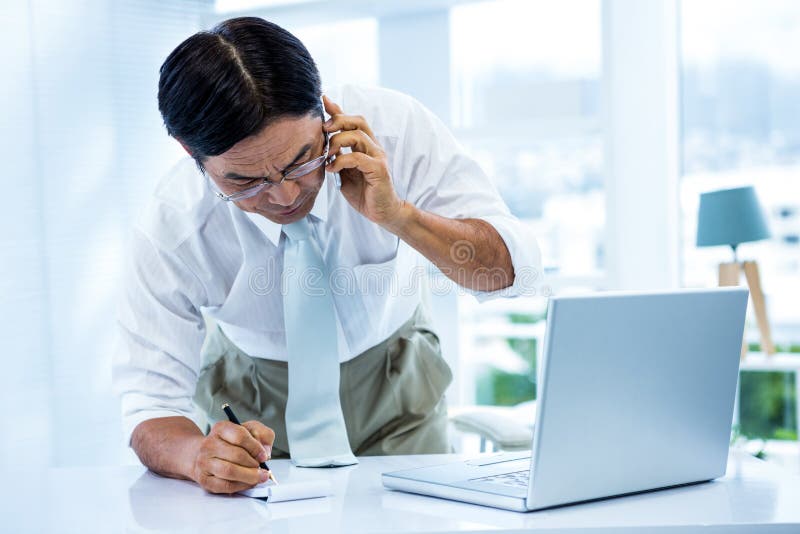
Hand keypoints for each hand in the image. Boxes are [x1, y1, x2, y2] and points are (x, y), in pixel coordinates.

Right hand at [190, 420, 274, 493]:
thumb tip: (266, 451)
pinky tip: (248, 483)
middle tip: (262, 469)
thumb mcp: (250, 430)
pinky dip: (241, 486)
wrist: (205, 455)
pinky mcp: (204, 479)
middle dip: (253, 464)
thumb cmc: (231, 443)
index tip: (264, 456)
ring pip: (229, 471)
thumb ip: (263, 434)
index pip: (240, 436)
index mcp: (221, 429)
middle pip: (236, 455)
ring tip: (258, 477)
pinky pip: (225, 485)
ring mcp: (204, 462)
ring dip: (249, 476)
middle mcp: (209, 444)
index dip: (256, 448)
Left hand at [323, 95, 406, 227]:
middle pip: (358, 121)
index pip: (353, 121)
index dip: (338, 109)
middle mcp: (374, 147)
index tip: (323, 100)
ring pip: (357, 136)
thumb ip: (337, 158)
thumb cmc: (364, 193)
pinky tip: (332, 169)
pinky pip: (358, 157)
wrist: (382, 212)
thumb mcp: (345, 172)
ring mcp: (378, 157)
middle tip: (323, 130)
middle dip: (338, 120)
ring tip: (327, 155)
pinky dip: (341, 160)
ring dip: (337, 142)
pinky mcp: (378, 169)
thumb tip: (321, 148)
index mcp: (366, 146)